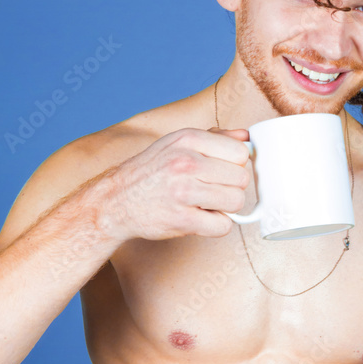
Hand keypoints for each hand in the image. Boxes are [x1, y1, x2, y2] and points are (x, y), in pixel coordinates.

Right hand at [97, 126, 252, 242]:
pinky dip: (215, 226)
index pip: (240, 153)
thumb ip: (214, 139)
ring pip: (236, 202)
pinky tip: (199, 218)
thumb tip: (246, 137)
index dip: (234, 166)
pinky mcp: (182, 220)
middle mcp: (185, 162)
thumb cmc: (151, 172)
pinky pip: (223, 226)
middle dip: (230, 188)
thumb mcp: (177, 144)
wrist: (115, 201)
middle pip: (241, 179)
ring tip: (204, 204)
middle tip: (210, 191)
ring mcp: (183, 192)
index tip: (220, 172)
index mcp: (187, 139)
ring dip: (224, 208)